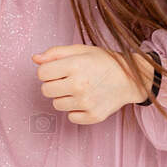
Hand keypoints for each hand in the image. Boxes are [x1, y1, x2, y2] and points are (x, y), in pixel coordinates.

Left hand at [31, 45, 149, 124]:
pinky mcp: (93, 116)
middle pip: (46, 90)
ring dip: (64, 98)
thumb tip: (35, 59)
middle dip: (53, 85)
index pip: (42, 73)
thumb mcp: (81, 50)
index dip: (48, 71)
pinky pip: (70, 117)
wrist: (131, 78)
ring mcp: (86, 102)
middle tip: (68, 80)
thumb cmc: (104, 62)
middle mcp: (79, 85)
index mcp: (75, 65)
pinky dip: (76, 110)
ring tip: (79, 90)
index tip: (58, 70)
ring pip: (57, 104)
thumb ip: (56, 53)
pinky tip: (86, 100)